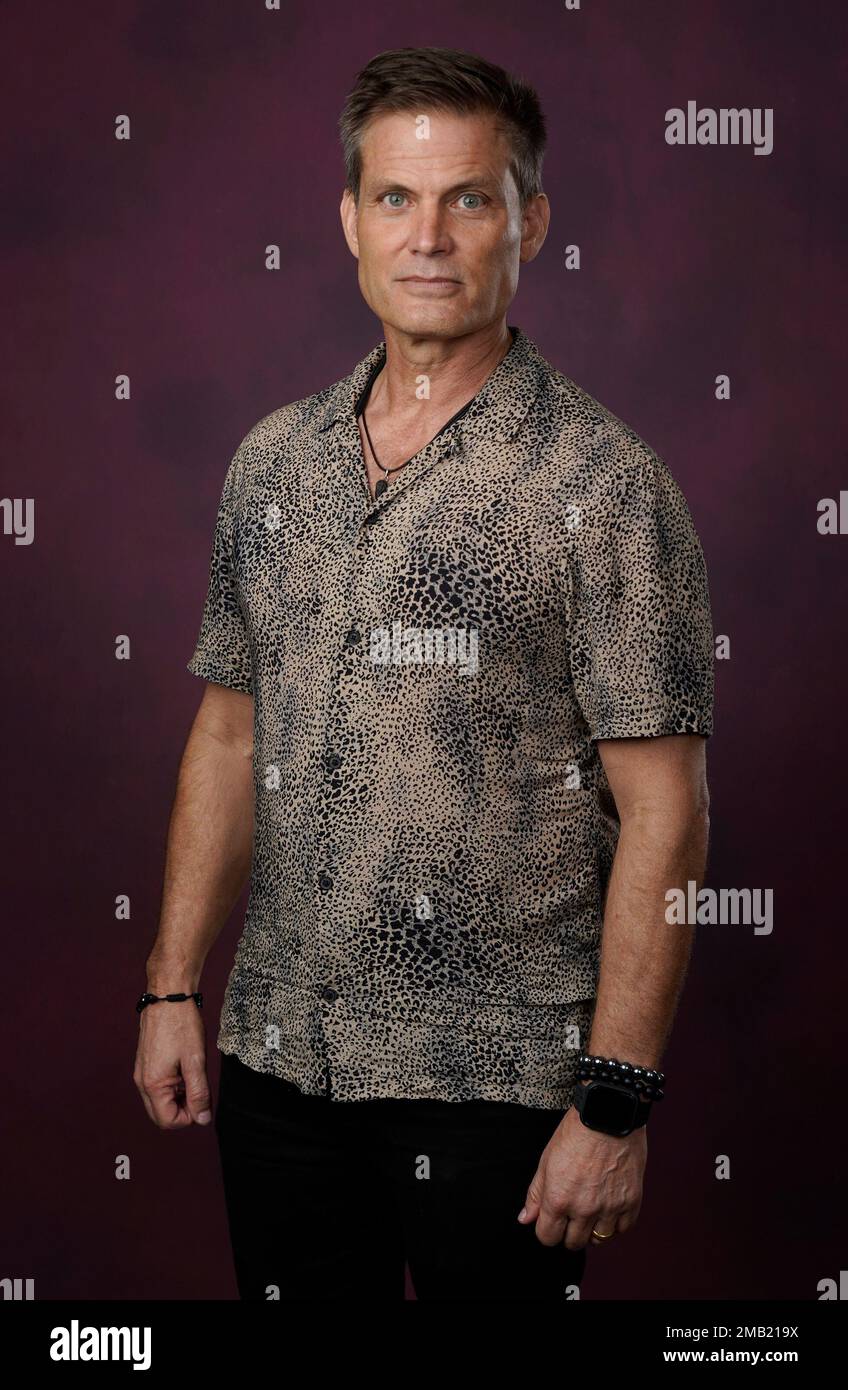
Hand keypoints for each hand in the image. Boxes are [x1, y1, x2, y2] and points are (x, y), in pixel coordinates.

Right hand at [133, 1001, 211, 1129]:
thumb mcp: (195, 1061)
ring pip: (159, 1100)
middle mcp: (142, 1082)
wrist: (168, 995)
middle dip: (182, 1109)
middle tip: (199, 1089)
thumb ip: (199, 1093)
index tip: (203, 1100)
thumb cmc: (181, 1024)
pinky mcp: (145, 1063)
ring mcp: (141, 1072)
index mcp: (153, 1085)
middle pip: (161, 1114)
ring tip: (193, 1074)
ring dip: (178, 1097)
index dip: (189, 1117)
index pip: (168, 1121)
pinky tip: (185, 1068)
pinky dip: (172, 1085)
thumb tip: (202, 1119)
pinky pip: (157, 1086)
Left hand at [517, 1103, 645, 1249]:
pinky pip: (623, 1228)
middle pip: (573, 1243)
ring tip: (592, 1208)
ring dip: (593, 1228)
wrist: (608, 1113)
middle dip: (569, 1231)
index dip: (547, 1230)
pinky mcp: (632, 1201)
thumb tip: (525, 1219)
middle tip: (572, 1213)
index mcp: (558, 1198)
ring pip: (599, 1239)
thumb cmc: (575, 1132)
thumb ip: (536, 1193)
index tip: (552, 1220)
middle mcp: (584, 1208)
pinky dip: (616, 1222)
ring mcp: (610, 1207)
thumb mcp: (546, 1160)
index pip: (547, 1237)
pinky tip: (610, 1206)